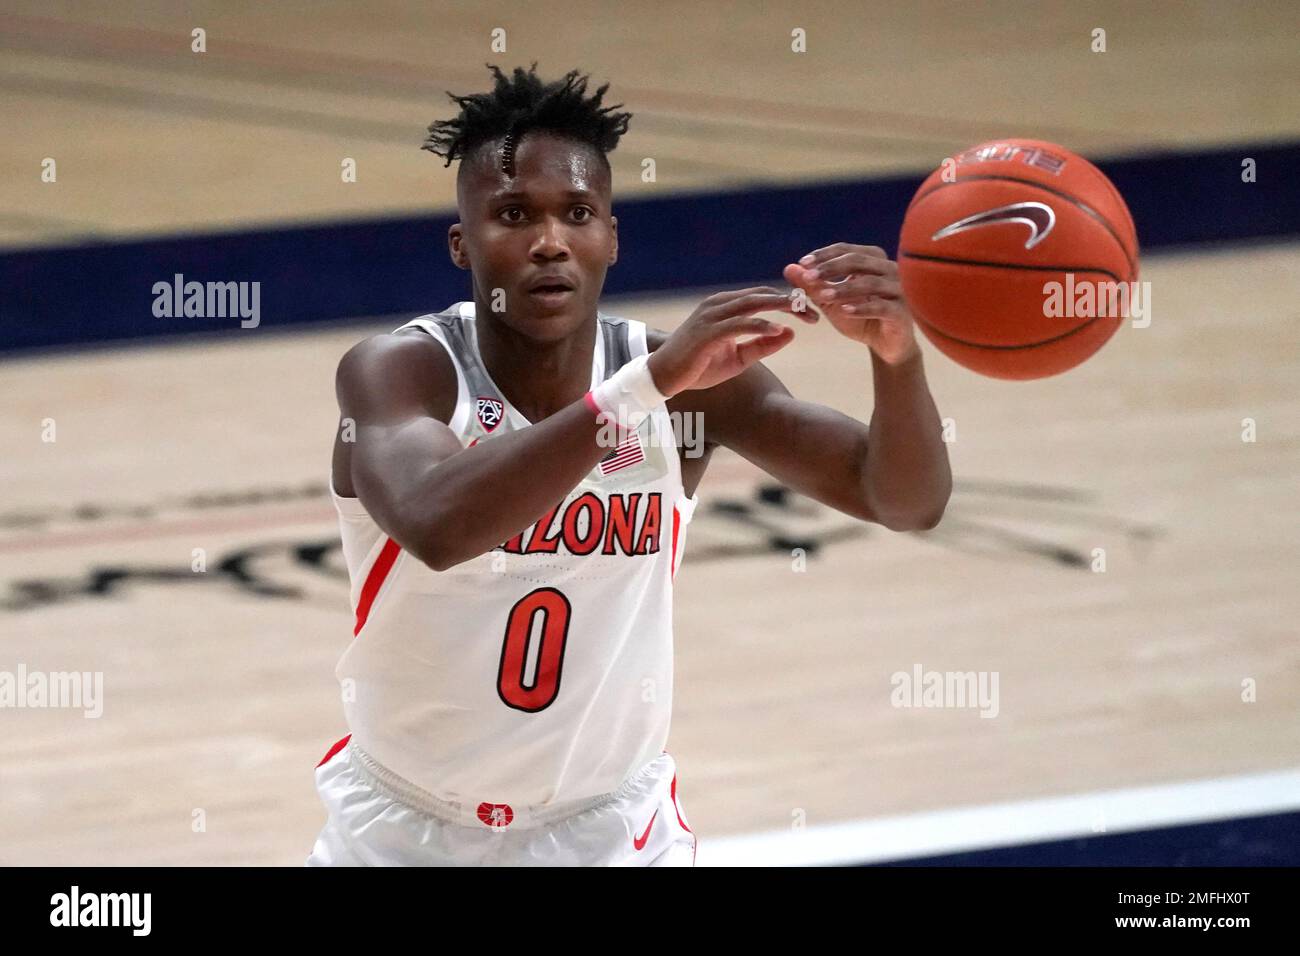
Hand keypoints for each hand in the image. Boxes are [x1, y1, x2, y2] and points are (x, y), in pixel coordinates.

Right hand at [646, 287, 797, 395]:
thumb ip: (762, 345)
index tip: (810, 313)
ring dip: (780, 307)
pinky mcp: (707, 332)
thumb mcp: (738, 357)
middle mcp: (718, 304)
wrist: (665, 377)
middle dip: (790, 301)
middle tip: (815, 312)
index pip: (762, 295)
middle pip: (761, 295)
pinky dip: (760, 325)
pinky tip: (779, 328)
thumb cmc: (699, 366)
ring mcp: (712, 316)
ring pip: (752, 303)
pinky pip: (739, 324)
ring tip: (803, 314)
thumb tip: (790, 332)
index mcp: (725, 305)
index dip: (788, 301)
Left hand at [783, 243, 920, 364]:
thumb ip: (812, 285)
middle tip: (808, 276)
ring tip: (823, 295)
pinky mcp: (902, 312)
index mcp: (873, 261)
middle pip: (859, 261)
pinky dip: (862, 308)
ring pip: (870, 283)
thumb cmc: (859, 318)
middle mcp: (889, 270)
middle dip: (831, 268)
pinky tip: (844, 311)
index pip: (847, 250)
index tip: (803, 263)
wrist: (886, 345)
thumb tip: (789, 268)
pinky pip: (882, 307)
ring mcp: (899, 290)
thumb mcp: (831, 301)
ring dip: (844, 288)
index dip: (824, 255)